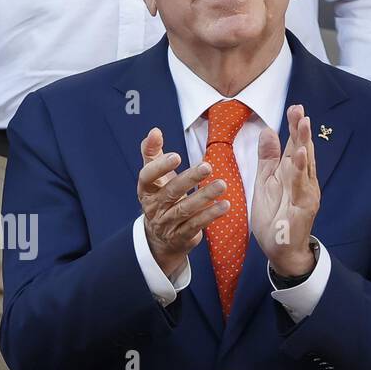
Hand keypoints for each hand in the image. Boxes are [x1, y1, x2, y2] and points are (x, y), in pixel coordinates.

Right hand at [138, 127, 228, 278]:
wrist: (160, 238)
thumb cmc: (160, 198)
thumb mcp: (154, 177)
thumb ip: (152, 152)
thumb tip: (155, 131)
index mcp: (146, 190)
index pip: (147, 177)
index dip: (160, 167)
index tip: (177, 156)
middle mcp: (153, 207)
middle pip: (170, 192)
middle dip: (189, 179)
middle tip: (207, 167)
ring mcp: (166, 223)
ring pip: (184, 210)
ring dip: (204, 197)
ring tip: (222, 185)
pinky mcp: (180, 237)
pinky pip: (195, 226)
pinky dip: (209, 216)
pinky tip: (224, 206)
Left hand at [251, 104, 320, 275]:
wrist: (280, 249)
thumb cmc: (275, 216)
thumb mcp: (266, 182)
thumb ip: (268, 158)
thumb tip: (267, 130)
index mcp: (293, 173)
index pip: (295, 146)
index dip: (294, 128)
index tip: (294, 107)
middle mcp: (304, 180)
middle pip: (303, 151)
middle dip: (301, 130)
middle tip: (300, 109)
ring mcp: (306, 193)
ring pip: (305, 165)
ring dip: (303, 144)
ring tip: (303, 124)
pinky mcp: (304, 207)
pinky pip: (301, 186)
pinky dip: (301, 170)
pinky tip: (301, 155)